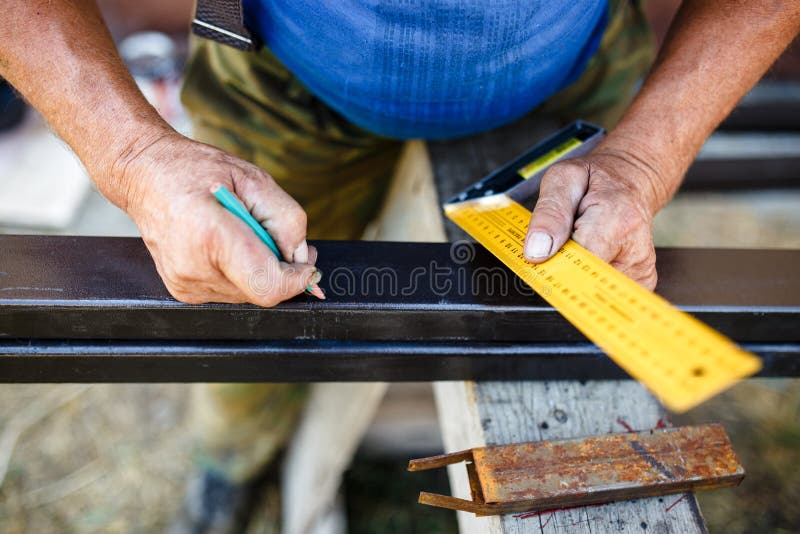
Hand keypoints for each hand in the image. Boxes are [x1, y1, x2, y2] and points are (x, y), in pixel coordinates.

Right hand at [112, 131, 319, 305]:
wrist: (145, 176)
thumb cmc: (198, 171)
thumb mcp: (254, 180)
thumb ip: (287, 220)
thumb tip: (300, 259)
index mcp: (212, 237)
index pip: (268, 285)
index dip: (297, 279)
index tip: (306, 264)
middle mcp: (194, 268)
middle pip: (262, 290)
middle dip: (280, 269)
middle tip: (276, 237)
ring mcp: (186, 284)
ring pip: (249, 294)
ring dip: (259, 270)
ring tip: (243, 234)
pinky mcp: (183, 291)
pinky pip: (231, 292)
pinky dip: (241, 273)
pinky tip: (227, 246)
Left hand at [523, 148, 666, 289]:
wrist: (629, 181)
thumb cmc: (596, 180)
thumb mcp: (563, 179)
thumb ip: (549, 214)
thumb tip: (537, 252)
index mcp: (617, 221)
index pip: (576, 266)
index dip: (552, 265)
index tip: (540, 256)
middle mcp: (635, 251)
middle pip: (583, 283)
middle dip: (562, 269)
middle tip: (561, 244)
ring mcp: (640, 271)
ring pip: (591, 289)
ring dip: (576, 273)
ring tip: (579, 245)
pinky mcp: (640, 283)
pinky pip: (603, 291)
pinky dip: (589, 277)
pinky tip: (591, 256)